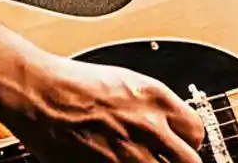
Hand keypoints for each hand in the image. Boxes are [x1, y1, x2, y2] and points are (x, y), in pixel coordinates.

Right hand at [4, 53, 205, 161]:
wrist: (40, 93)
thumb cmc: (75, 84)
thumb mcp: (127, 83)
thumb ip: (154, 107)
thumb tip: (169, 127)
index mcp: (157, 101)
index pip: (196, 133)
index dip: (189, 144)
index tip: (180, 148)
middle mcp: (149, 128)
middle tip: (166, 162)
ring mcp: (128, 154)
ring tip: (137, 161)